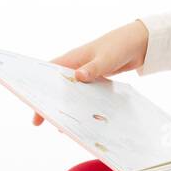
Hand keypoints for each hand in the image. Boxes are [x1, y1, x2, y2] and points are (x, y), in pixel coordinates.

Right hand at [31, 20, 149, 125]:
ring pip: (71, 92)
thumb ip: (93, 68)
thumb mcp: (107, 58)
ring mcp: (86, 73)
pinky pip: (85, 94)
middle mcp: (76, 66)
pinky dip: (82, 104)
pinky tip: (82, 119)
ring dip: (66, 106)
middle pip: (57, 86)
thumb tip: (77, 76)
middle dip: (49, 102)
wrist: (140, 44)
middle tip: (39, 121)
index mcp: (73, 58)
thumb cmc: (120, 45)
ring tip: (60, 126)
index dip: (37, 86)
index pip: (49, 73)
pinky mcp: (96, 79)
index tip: (31, 102)